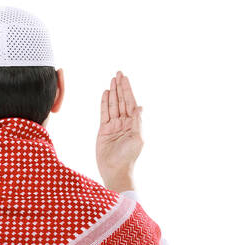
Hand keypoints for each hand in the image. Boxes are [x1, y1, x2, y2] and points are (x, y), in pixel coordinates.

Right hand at [96, 72, 142, 191]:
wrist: (115, 170)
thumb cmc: (129, 157)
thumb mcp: (137, 138)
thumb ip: (138, 122)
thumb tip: (140, 107)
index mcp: (133, 124)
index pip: (130, 102)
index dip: (127, 90)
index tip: (124, 78)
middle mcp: (124, 123)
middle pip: (121, 101)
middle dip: (120, 87)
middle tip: (118, 73)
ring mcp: (113, 126)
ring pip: (112, 105)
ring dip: (112, 92)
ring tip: (112, 80)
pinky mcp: (104, 130)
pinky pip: (104, 113)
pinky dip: (104, 103)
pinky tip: (105, 94)